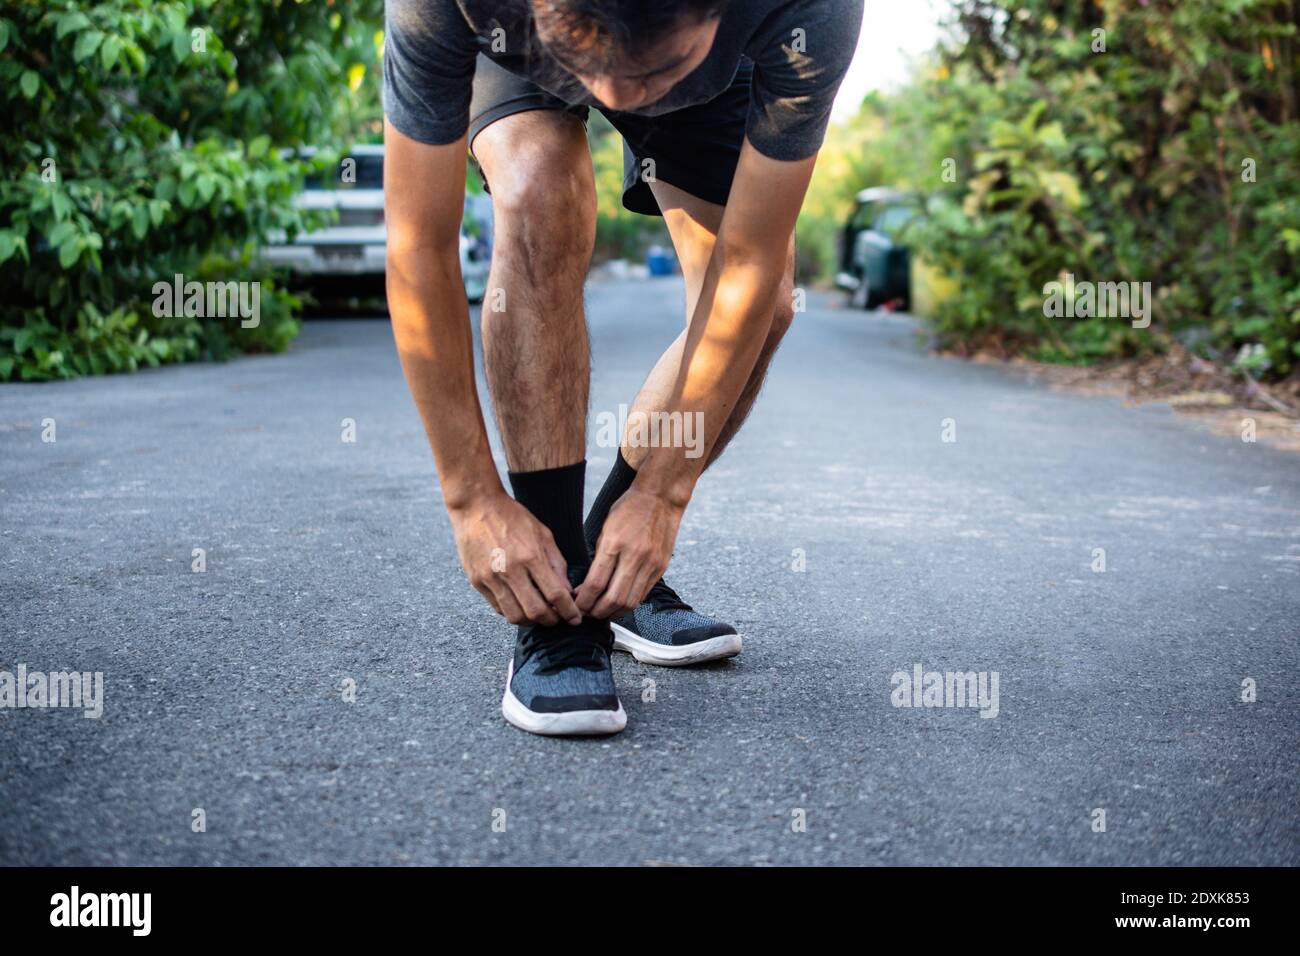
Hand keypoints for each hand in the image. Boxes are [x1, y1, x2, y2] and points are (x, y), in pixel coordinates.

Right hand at [450, 491, 581, 626]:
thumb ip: (557, 564)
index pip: (555, 594)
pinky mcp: (477, 581)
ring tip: (539, 615)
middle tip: (558, 619)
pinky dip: (513, 612)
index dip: (569, 611)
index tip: (576, 618)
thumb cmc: (513, 517)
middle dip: (552, 621)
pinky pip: (498, 608)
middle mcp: (510, 570)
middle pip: (536, 612)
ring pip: (515, 616)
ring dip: (531, 621)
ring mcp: (491, 578)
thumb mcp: (543, 534)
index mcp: (531, 556)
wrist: (476, 506)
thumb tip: (567, 592)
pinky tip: (521, 605)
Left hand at [576, 487, 683, 618]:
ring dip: (613, 613)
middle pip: (613, 599)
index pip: (596, 583)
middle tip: (587, 613)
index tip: (576, 605)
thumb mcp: (605, 527)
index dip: (583, 600)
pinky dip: (629, 603)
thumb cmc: (629, 508)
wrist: (661, 497)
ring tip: (602, 612)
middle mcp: (634, 556)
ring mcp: (650, 564)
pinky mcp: (661, 568)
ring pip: (630, 602)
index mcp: (615, 543)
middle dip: (597, 612)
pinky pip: (643, 594)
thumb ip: (598, 557)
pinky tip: (619, 603)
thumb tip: (587, 585)